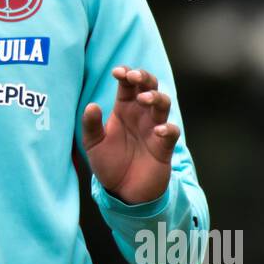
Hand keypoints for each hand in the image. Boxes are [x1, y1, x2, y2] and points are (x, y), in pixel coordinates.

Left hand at [80, 65, 179, 204]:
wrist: (122, 191)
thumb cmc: (109, 162)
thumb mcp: (93, 144)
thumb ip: (91, 125)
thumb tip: (91, 105)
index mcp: (124, 109)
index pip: (128, 84)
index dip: (126, 74)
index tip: (117, 72)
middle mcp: (141, 114)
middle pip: (149, 86)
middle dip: (144, 77)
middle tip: (134, 77)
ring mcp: (154, 128)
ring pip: (163, 103)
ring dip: (155, 97)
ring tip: (143, 98)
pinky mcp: (164, 146)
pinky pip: (171, 132)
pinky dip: (167, 128)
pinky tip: (157, 130)